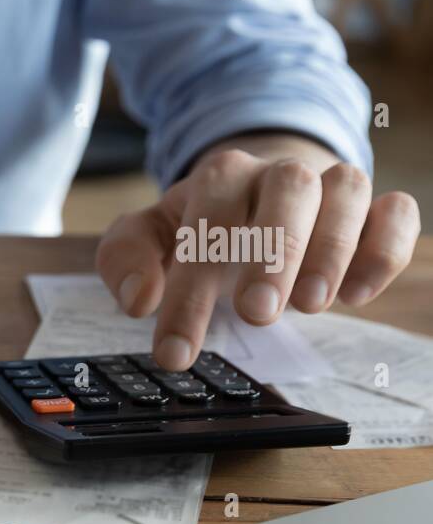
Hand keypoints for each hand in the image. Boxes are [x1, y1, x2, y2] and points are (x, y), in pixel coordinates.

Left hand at [95, 136, 420, 369]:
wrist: (256, 188)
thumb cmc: (200, 223)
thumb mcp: (149, 236)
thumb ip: (125, 258)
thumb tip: (138, 299)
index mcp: (220, 175)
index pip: (204, 222)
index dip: (187, 292)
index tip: (176, 351)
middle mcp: (280, 171)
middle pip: (289, 187)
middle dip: (275, 251)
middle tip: (256, 314)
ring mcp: (332, 186)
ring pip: (349, 191)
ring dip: (332, 249)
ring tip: (310, 306)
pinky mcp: (373, 209)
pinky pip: (396, 213)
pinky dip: (385, 249)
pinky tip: (357, 295)